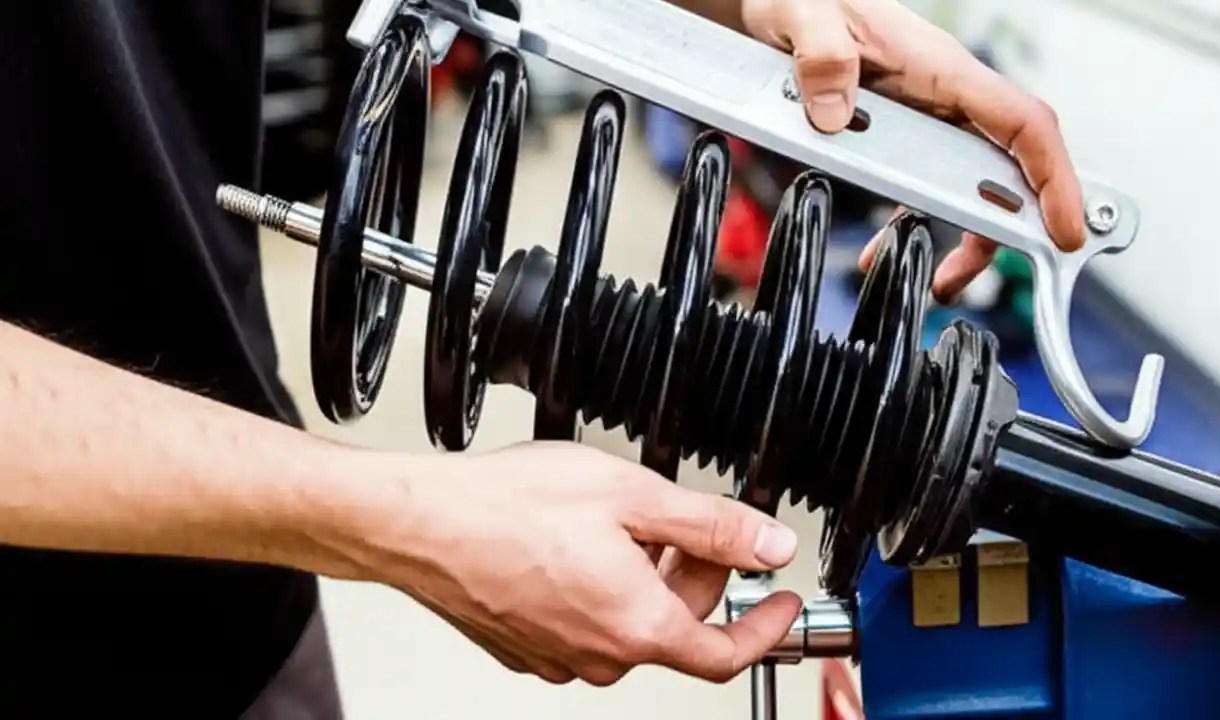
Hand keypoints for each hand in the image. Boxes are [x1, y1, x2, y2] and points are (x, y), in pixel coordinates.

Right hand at [351, 441, 802, 685]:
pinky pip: (584, 624)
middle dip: (697, 575)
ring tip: (625, 524)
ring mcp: (557, 656)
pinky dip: (602, 589)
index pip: (727, 653)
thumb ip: (713, 524)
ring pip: (629, 622)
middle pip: (676, 626)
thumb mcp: (633, 495)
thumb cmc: (507, 507)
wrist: (420, 522)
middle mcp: (599, 655)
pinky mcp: (524, 646)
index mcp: (637, 625)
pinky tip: (582, 544)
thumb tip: (770, 544)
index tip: (780, 604)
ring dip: (646, 580)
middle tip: (689, 526)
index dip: (765, 628)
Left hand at [740, 0, 1084, 301]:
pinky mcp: (898, 132)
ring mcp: (925, 115)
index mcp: (938, 66)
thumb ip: (821, 57)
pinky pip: (922, 184)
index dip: (1053, 178)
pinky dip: (912, 222)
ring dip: (965, 235)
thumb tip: (834, 111)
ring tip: (940, 281)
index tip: (1064, 229)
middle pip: (1007, 164)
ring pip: (970, 183)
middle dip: (1016, 225)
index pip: (1020, 122)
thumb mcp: (803, 15)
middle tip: (1008, 273)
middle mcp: (943, 94)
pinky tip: (883, 249)